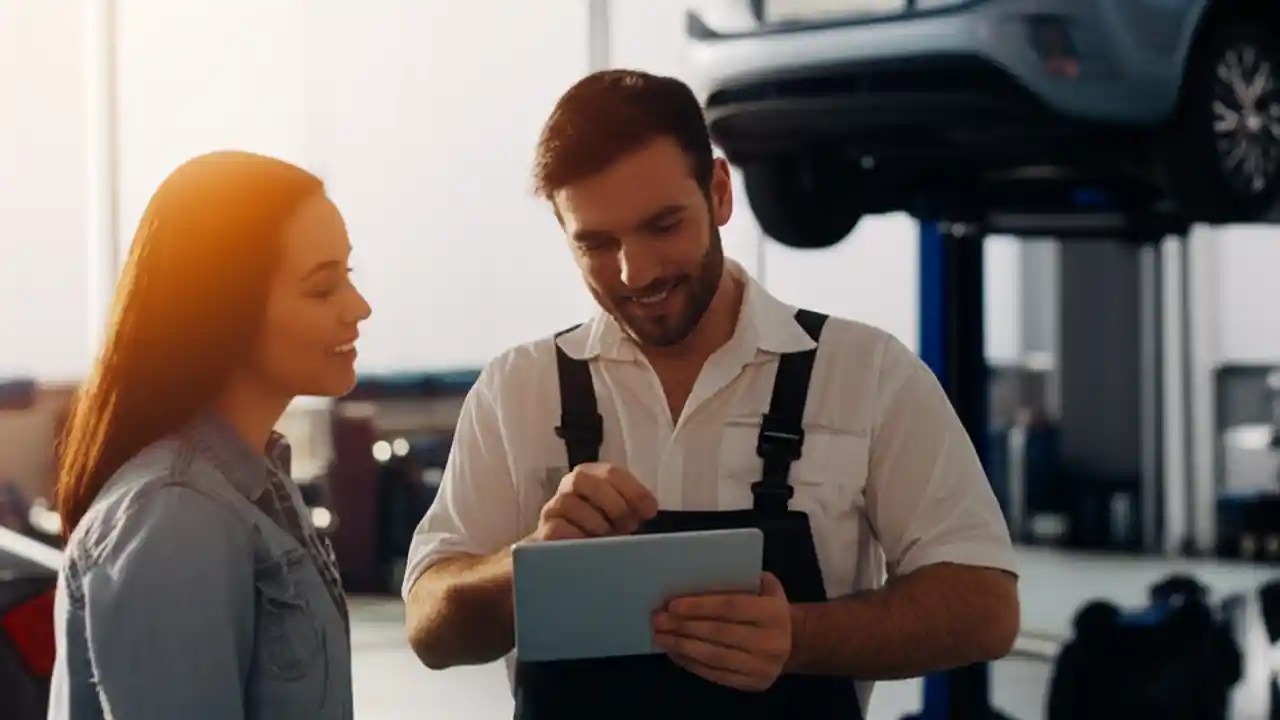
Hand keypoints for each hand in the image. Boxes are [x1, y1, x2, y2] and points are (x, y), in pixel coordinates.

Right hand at [530, 463, 657, 541]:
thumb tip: (648, 508)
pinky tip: (591, 547)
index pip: (610, 472)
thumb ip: (634, 507)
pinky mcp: (543, 531)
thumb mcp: (620, 515)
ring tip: (610, 538)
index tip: (650, 512)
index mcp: (592, 475)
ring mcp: (553, 507)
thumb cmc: (600, 529)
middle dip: (612, 503)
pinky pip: (557, 528)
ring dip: (596, 522)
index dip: (632, 490)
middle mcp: (569, 485)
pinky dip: (578, 537)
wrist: (567, 554)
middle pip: (583, 478)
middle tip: (628, 525)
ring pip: (568, 503)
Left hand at [652, 571, 792, 691]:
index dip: (700, 606)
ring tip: (660, 637)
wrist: (794, 642)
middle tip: (658, 619)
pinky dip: (691, 663)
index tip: (673, 604)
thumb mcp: (765, 586)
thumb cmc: (770, 607)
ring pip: (713, 656)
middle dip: (683, 626)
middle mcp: (770, 642)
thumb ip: (741, 579)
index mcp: (773, 613)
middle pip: (718, 633)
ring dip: (682, 646)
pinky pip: (715, 674)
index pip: (730, 607)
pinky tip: (675, 653)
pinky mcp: (752, 683)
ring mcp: (761, 667)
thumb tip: (698, 576)